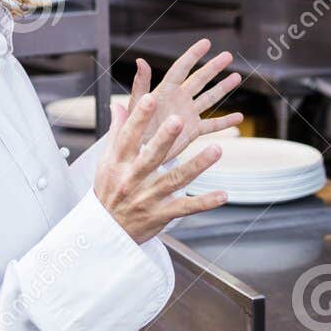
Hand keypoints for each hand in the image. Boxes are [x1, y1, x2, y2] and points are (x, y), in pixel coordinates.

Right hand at [93, 94, 229, 243]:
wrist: (106, 231)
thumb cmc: (109, 190)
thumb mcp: (107, 162)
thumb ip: (117, 133)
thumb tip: (119, 105)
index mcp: (119, 163)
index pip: (129, 137)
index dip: (139, 118)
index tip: (150, 98)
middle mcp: (133, 179)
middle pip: (151, 156)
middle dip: (165, 138)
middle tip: (179, 119)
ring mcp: (148, 198)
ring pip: (175, 180)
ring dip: (197, 165)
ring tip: (217, 149)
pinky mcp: (162, 215)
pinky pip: (186, 208)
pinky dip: (205, 202)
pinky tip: (223, 195)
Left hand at [114, 40, 242, 162]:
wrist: (138, 156)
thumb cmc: (132, 130)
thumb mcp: (137, 107)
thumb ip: (141, 85)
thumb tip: (141, 61)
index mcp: (164, 91)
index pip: (181, 69)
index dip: (193, 55)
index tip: (206, 43)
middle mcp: (178, 100)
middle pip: (199, 79)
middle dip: (214, 67)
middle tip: (227, 56)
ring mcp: (187, 114)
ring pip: (209, 98)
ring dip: (223, 88)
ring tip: (237, 77)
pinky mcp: (193, 131)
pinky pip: (212, 125)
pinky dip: (225, 122)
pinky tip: (238, 118)